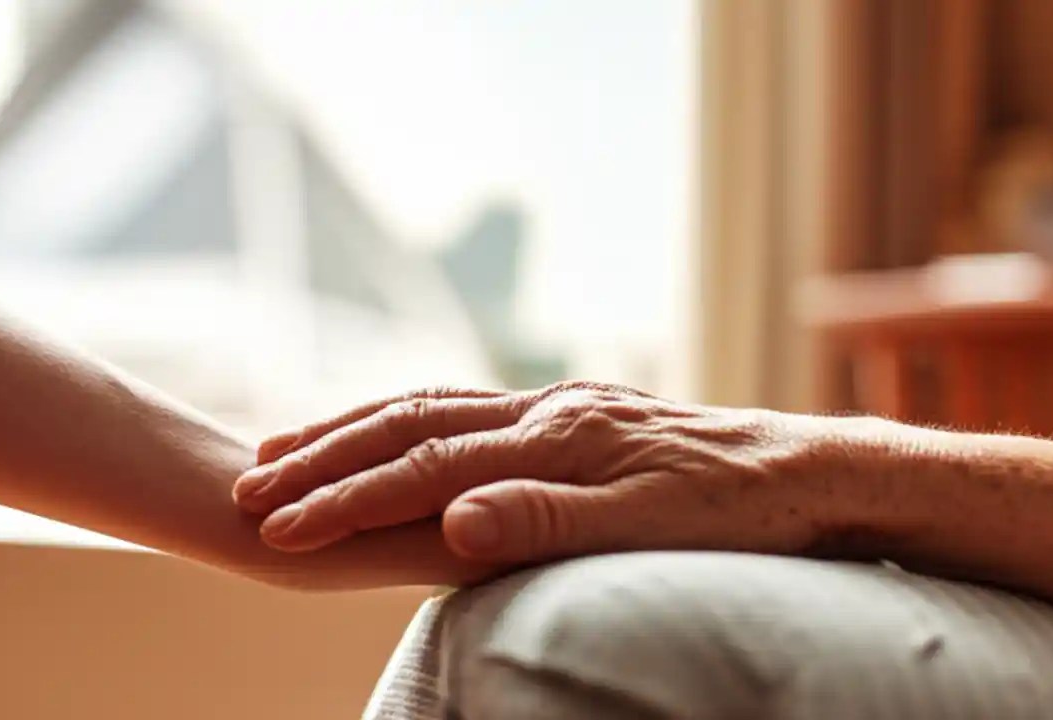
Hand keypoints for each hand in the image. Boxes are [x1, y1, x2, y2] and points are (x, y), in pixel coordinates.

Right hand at [234, 382, 905, 564]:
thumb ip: (544, 520)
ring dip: (356, 423)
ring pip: (434, 402)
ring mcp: (559, 403)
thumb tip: (449, 519)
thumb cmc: (733, 508)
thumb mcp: (646, 526)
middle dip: (326, 454)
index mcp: (556, 440)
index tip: (278, 524)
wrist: (805, 470)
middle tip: (248, 480)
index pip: (427, 467)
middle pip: (413, 423)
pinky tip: (393, 423)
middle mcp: (547, 410)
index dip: (347, 496)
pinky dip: (413, 413)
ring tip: (290, 440)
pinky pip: (473, 401)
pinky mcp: (574, 408)